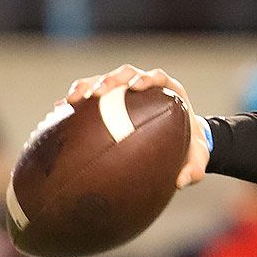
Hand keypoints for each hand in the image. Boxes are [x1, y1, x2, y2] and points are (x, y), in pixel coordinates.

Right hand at [63, 64, 208, 188]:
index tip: (137, 85)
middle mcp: (145, 87)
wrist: (180, 146)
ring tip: (73, 99)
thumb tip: (181, 182)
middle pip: (126, 74)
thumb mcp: (197, 159)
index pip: (157, 77)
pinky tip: (59, 111)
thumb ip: (194, 169)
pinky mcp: (108, 103)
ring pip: (103, 81)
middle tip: (100, 91)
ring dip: (88, 86)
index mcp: (169, 92)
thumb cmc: (190, 149)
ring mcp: (125, 93)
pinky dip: (76, 102)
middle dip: (112, 79)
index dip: (146, 77)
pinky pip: (90, 99)